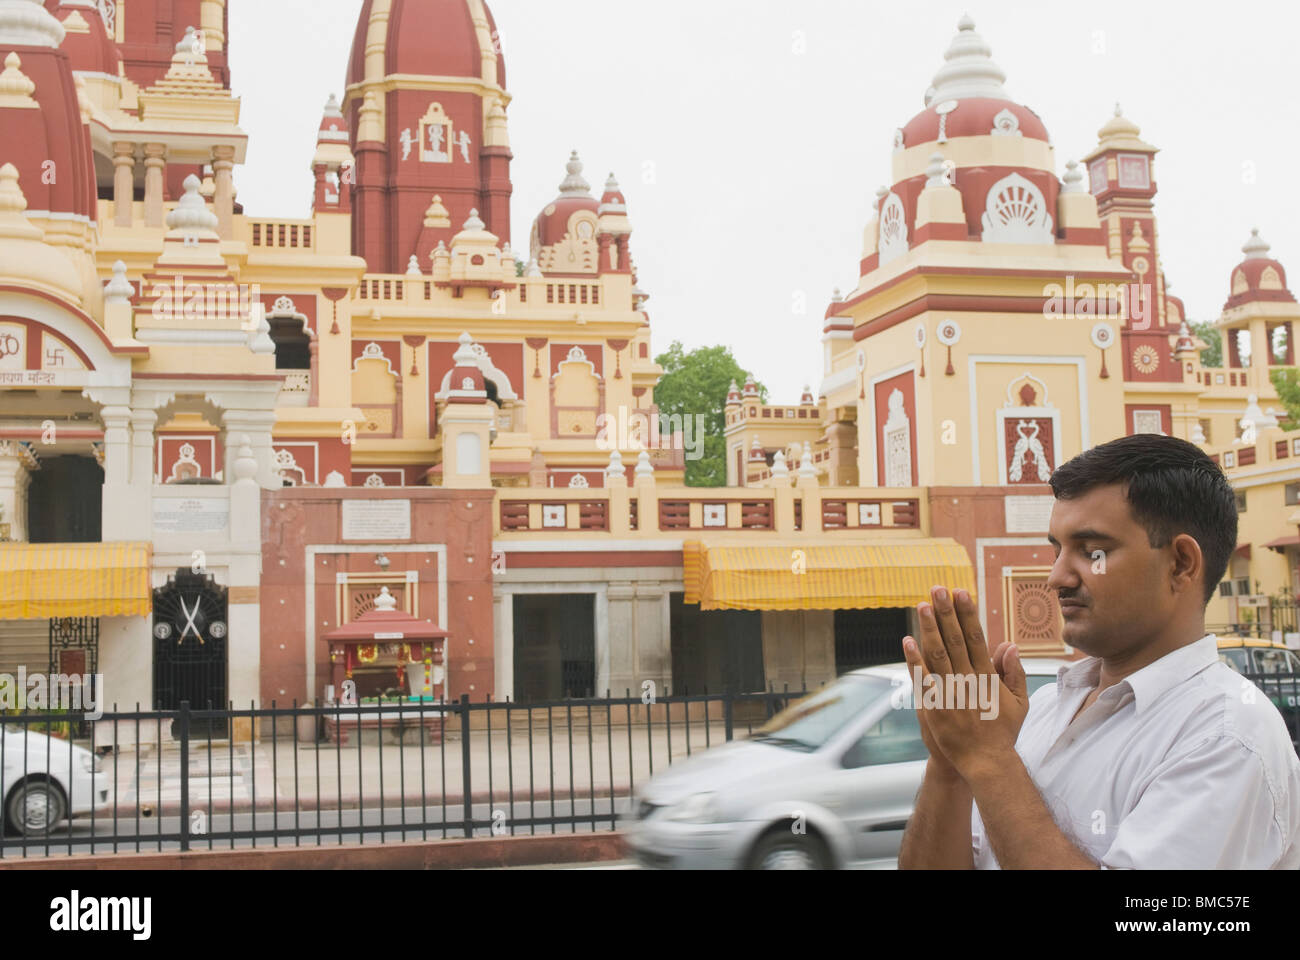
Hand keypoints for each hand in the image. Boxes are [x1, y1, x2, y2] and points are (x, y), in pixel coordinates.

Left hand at [901, 586, 1030, 778]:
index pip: (975, 638)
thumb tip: (1010, 645)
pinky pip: (922, 678)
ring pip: (937, 654)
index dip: (967, 614)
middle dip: (946, 612)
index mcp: (988, 676)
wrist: (986, 762)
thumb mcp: (1019, 703)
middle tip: (938, 589)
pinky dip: (914, 659)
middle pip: (954, 640)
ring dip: (929, 629)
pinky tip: (907, 641)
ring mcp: (950, 693)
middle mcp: (968, 680)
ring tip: (922, 605)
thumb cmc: (1003, 732)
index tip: (960, 593)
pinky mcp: (934, 706)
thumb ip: (1014, 673)